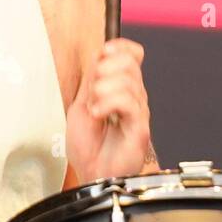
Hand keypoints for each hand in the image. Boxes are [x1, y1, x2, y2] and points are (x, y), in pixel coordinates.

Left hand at [66, 37, 154, 180]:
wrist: (91, 173)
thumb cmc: (89, 146)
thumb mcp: (81, 105)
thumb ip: (91, 81)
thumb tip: (100, 54)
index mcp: (120, 89)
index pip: (132, 55)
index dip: (120, 47)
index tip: (104, 52)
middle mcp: (133, 98)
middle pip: (130, 64)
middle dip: (106, 68)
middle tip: (94, 88)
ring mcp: (138, 112)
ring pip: (129, 81)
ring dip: (103, 90)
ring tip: (94, 108)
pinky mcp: (140, 128)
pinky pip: (130, 103)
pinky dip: (109, 103)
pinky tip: (99, 114)